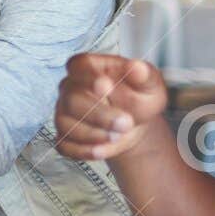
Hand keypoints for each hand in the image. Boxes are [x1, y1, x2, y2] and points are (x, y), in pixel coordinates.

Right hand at [53, 53, 167, 161]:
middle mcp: (71, 88)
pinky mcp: (63, 135)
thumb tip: (137, 67)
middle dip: (99, 115)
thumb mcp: (150, 85)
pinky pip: (65, 145)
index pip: (78, 65)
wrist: (135, 124)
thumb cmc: (139, 98)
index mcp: (89, 68)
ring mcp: (64, 112)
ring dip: (95, 134)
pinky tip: (103, 148)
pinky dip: (85, 150)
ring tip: (119, 135)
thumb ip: (144, 75)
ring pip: (67, 125)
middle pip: (72, 99)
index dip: (88, 75)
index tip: (106, 85)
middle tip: (126, 123)